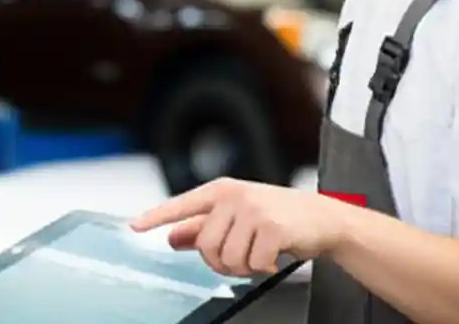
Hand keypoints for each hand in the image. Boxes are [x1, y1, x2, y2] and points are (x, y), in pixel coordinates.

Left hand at [129, 178, 349, 276]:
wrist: (323, 218)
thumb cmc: (278, 217)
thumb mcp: (238, 217)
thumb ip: (203, 227)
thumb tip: (171, 237)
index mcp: (222, 191)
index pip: (182, 204)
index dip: (156, 216)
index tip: (134, 226)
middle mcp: (234, 196)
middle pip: (205, 245)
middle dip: (222, 261)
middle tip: (243, 256)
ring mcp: (253, 209)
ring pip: (227, 258)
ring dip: (244, 266)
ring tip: (260, 253)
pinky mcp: (272, 226)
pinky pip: (253, 263)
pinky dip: (263, 267)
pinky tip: (274, 255)